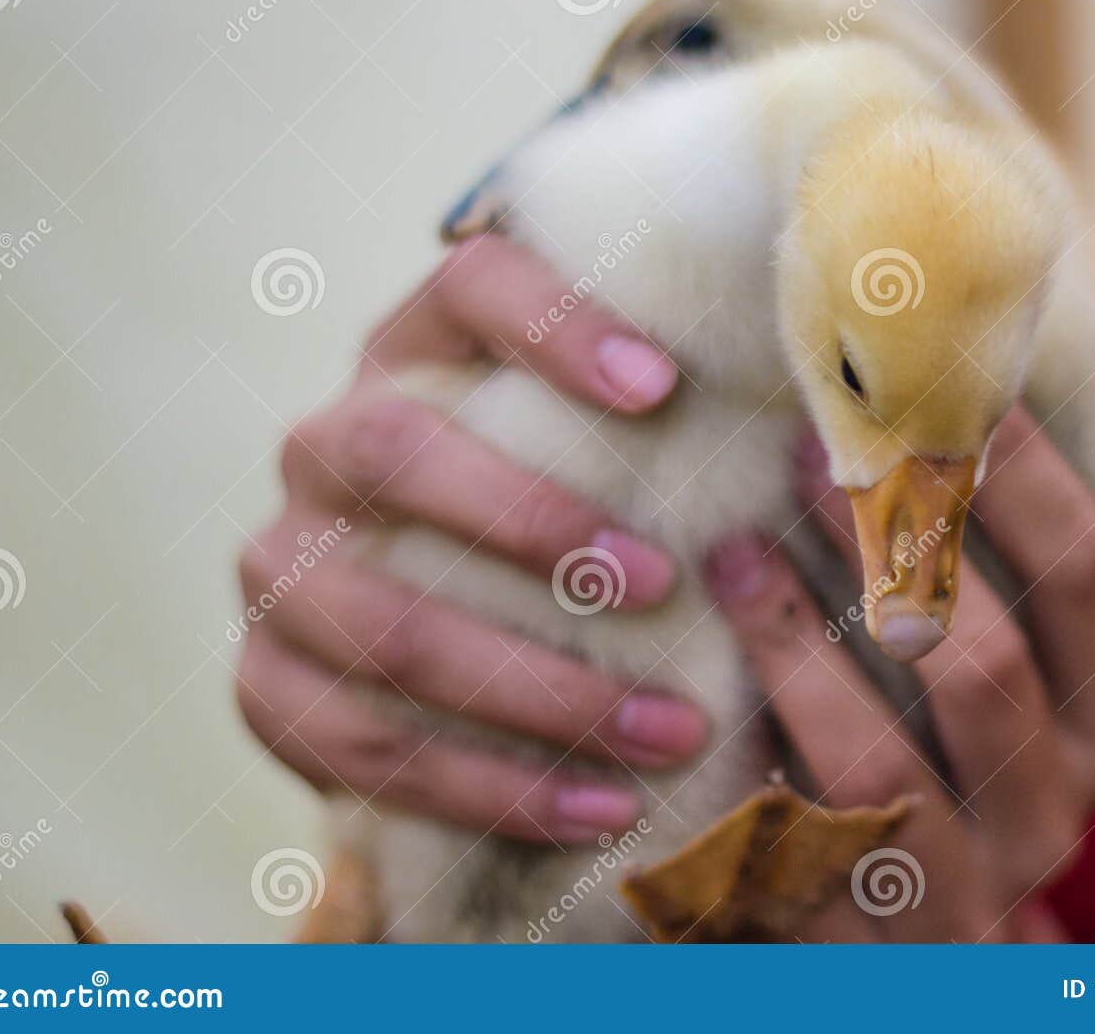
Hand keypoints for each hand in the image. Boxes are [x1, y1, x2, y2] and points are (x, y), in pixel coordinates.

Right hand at [235, 236, 706, 843]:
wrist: (420, 641)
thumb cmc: (560, 527)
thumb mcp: (603, 464)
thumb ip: (680, 435)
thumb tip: (828, 443)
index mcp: (419, 357)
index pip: (465, 288)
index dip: (551, 326)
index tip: (661, 387)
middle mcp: (328, 445)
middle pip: (391, 452)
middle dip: (529, 521)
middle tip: (657, 583)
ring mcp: (284, 567)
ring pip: (379, 623)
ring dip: (533, 689)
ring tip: (667, 734)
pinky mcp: (266, 682)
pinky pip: (356, 743)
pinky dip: (487, 786)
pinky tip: (598, 806)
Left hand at [703, 412, 1094, 940]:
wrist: (882, 931)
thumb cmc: (934, 744)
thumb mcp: (987, 660)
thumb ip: (990, 556)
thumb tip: (952, 380)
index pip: (1087, 573)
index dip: (1013, 465)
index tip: (927, 378)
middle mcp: (1057, 817)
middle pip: (985, 663)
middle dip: (885, 543)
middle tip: (797, 452)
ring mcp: (965, 897)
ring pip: (881, 765)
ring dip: (794, 643)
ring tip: (731, 553)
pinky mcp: (865, 955)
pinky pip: (793, 856)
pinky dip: (745, 766)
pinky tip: (694, 694)